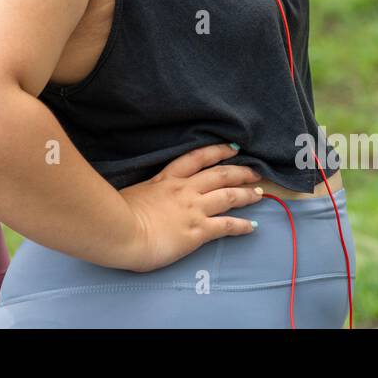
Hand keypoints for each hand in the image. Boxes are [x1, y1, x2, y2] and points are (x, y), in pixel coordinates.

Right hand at [116, 143, 264, 272]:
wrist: (121, 230)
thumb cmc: (118, 213)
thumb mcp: (132, 193)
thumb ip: (145, 193)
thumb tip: (146, 199)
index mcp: (166, 179)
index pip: (196, 158)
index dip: (216, 151)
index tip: (231, 148)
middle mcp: (185, 190)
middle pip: (219, 174)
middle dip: (239, 171)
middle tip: (254, 170)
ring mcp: (194, 208)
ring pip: (228, 195)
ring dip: (246, 194)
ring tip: (259, 193)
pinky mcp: (199, 230)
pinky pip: (227, 226)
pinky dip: (243, 226)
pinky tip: (253, 227)